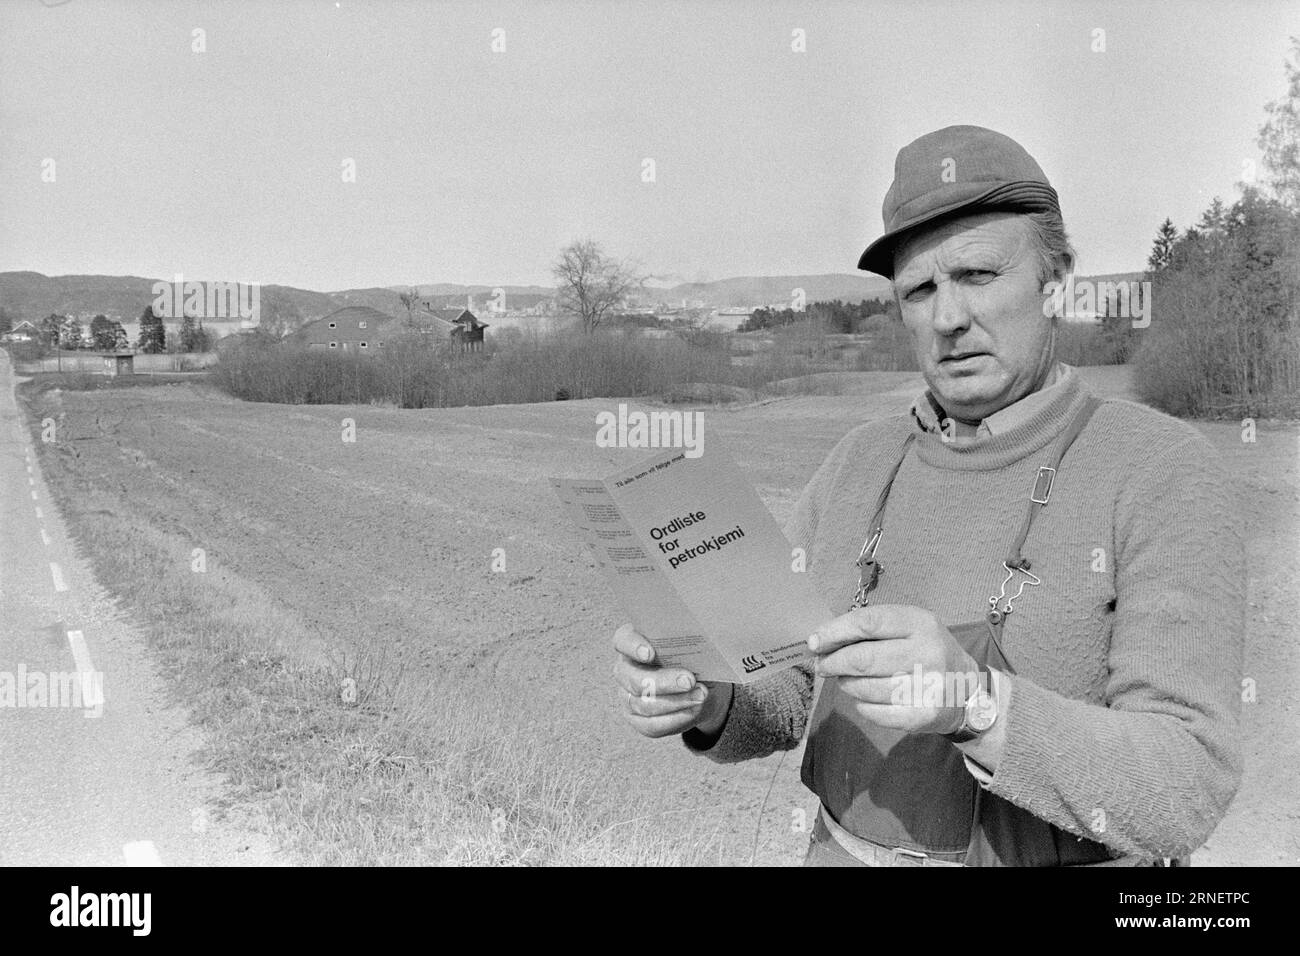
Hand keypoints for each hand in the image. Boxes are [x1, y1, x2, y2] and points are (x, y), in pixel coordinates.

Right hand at [611, 624, 729, 738]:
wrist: (701, 684)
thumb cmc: (692, 655)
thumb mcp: (692, 645)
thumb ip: (689, 643)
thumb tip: (701, 648)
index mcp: (632, 642)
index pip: (623, 641)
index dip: (633, 646)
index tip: (650, 653)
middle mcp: (624, 669)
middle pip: (634, 679)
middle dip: (663, 681)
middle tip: (689, 680)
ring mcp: (627, 696)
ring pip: (644, 705)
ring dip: (676, 702)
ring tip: (700, 695)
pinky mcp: (637, 719)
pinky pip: (652, 725)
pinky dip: (676, 719)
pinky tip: (694, 710)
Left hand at [808, 604, 978, 734]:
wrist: (968, 691)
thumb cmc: (926, 652)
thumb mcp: (909, 627)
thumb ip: (871, 629)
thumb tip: (822, 640)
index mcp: (920, 623)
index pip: (868, 622)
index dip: (835, 632)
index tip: (814, 642)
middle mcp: (928, 652)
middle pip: (863, 658)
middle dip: (834, 662)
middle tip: (822, 665)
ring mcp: (928, 686)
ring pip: (866, 687)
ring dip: (847, 684)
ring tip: (846, 680)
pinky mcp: (924, 715)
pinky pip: (876, 713)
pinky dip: (862, 707)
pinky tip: (864, 700)